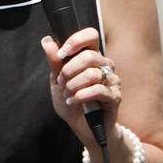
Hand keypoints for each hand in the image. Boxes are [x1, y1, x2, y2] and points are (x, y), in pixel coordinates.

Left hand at [40, 27, 122, 155]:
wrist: (81, 127)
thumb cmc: (71, 101)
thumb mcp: (57, 81)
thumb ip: (54, 61)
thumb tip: (47, 40)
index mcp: (91, 56)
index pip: (91, 35)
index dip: (76, 41)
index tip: (61, 54)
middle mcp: (104, 65)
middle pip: (89, 56)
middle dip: (69, 71)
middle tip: (61, 83)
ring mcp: (112, 80)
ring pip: (92, 74)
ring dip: (73, 85)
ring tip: (67, 94)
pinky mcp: (115, 96)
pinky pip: (98, 90)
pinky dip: (80, 96)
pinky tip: (73, 101)